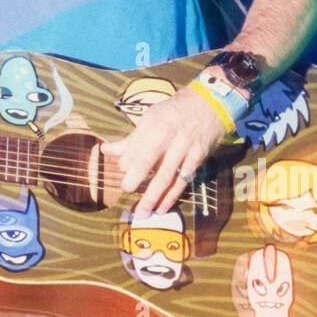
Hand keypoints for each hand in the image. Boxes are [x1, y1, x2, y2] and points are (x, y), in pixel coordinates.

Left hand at [99, 86, 224, 215]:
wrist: (210, 103)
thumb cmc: (174, 112)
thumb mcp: (150, 118)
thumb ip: (131, 139)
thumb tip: (106, 150)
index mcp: (152, 125)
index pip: (133, 149)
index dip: (125, 163)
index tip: (123, 171)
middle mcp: (167, 137)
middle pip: (147, 163)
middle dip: (134, 180)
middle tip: (126, 190)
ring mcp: (184, 149)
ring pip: (165, 177)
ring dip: (152, 197)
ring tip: (142, 212)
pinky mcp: (197, 158)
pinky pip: (183, 181)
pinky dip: (172, 196)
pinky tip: (162, 208)